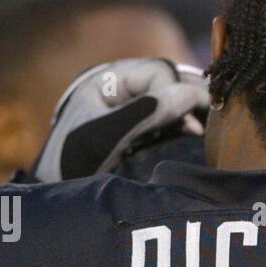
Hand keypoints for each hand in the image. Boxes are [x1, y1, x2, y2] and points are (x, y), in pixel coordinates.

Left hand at [31, 57, 209, 182]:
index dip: (178, 94)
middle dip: (189, 100)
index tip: (190, 126)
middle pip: (170, 80)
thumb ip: (144, 113)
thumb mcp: (103, 137)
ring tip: (201, 132)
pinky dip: (184, 125)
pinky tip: (191, 136)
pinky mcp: (141, 127)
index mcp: (108, 78)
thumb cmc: (72, 163)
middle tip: (206, 125)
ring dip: (189, 113)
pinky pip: (171, 116)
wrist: (59, 195)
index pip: (159, 71)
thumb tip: (190, 95)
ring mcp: (133, 106)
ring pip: (174, 97)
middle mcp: (123, 86)